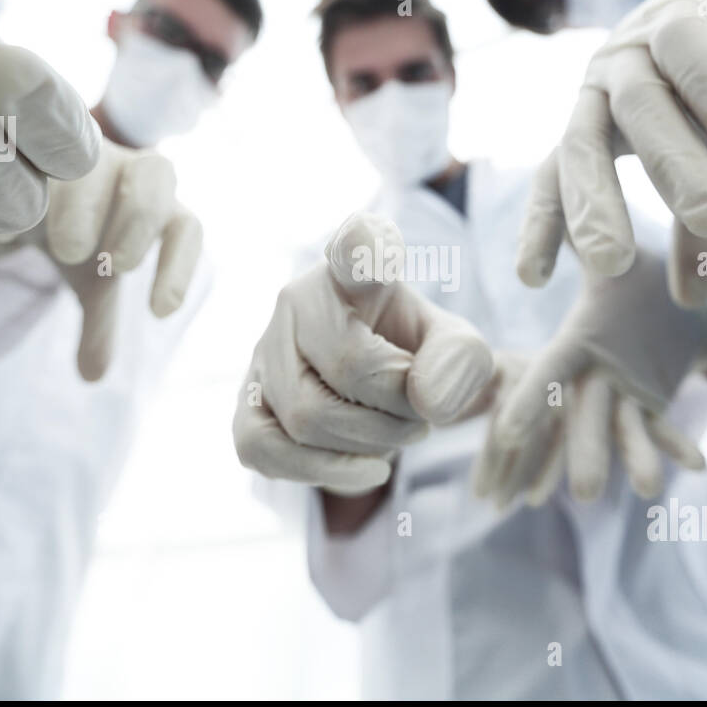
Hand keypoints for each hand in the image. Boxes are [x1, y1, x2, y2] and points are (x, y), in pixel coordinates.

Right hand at [0, 139, 202, 380]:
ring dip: (82, 203)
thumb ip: (98, 323)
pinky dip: (20, 188)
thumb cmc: (77, 235)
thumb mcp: (87, 280)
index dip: (180, 266)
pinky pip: (30, 149)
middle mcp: (124, 168)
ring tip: (62, 249)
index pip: (186, 227)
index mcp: (153, 206)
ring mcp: (77, 143)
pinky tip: (0, 232)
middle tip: (111, 268)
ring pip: (94, 155)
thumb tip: (93, 377)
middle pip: (158, 175)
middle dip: (140, 220)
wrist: (20, 185)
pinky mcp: (27, 135)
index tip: (159, 313)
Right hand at [233, 212, 494, 492]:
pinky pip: (262, 448)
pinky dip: (321, 472)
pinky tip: (366, 469)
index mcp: (354, 272)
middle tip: (422, 416)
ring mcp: (263, 351)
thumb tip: (427, 399)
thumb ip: (459, 362)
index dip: (361, 244)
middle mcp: (297, 299)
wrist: (383, 388)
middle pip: (346, 367)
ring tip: (395, 438)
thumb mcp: (458, 350)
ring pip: (303, 416)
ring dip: (367, 444)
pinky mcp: (247, 403)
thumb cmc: (417, 356)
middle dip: (399, 410)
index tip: (372, 235)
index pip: (354, 249)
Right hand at [478, 247, 706, 503]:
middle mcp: (593, 372)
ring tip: (646, 490)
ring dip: (634, 459)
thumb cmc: (624, 269)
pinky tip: (698, 464)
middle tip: (581, 493)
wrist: (665, 291)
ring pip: (621, 430)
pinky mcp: (648, 399)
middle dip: (580, 453)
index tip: (508, 433)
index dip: (530, 400)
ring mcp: (620, 390)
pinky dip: (677, 445)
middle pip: (581, 416)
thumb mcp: (606, 252)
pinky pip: (661, 426)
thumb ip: (583, 235)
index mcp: (578, 339)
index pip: (547, 372)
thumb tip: (562, 187)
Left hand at [518, 0, 706, 306]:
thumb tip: (691, 302)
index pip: (555, 180)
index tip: (531, 279)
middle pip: (580, 146)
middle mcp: (602, 86)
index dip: (541, 226)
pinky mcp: (685, 5)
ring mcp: (637, 43)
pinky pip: (686, 48)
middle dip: (593, 204)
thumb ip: (699, 236)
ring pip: (640, 104)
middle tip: (612, 263)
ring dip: (673, 161)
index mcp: (596, 127)